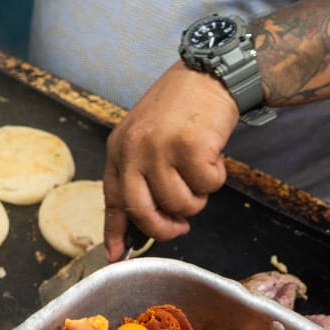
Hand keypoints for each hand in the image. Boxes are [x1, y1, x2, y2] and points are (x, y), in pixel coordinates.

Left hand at [103, 64, 236, 256]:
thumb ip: (140, 172)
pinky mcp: (189, 148)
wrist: (207, 74)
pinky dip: (216, 177)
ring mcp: (160, 149)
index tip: (116, 255)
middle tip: (180, 226)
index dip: (115, 231)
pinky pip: (207, 186)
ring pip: (180, 203)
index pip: (113, 199)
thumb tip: (140, 219)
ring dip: (197, 197)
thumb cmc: (180, 108)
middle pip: (143, 212)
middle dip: (164, 229)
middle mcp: (133, 150)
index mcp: (118, 149)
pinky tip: (213, 156)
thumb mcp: (146, 136)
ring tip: (200, 171)